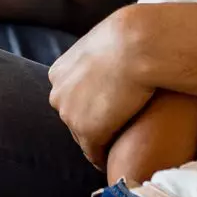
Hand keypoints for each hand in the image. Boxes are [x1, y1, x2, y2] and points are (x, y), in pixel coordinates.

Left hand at [47, 8, 155, 165]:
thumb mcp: (103, 42)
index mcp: (59, 73)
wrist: (138, 45)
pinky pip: (94, 153)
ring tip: (117, 147)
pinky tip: (117, 159)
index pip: (70, 97)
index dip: (89, 106)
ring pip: (83, 137)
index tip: (106, 111)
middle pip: (74, 118)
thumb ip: (98, 56)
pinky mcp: (88, 132)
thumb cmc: (130, 37)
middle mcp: (58, 95)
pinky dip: (104, 158)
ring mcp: (71, 116)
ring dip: (99, 142)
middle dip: (91, 125)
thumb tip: (111, 53)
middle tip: (115, 131)